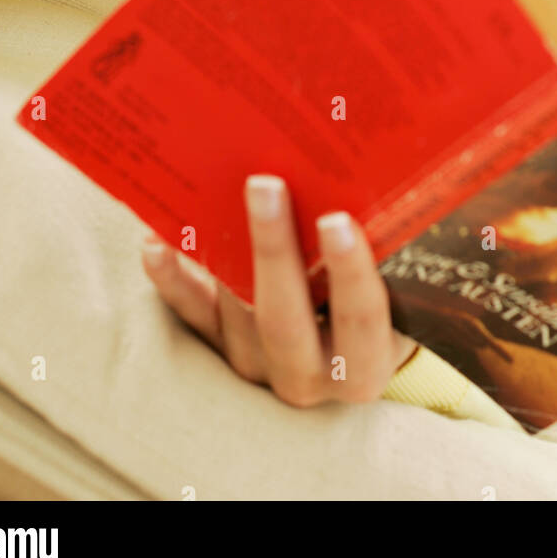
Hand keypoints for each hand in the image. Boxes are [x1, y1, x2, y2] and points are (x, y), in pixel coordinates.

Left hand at [141, 175, 418, 406]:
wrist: (344, 364)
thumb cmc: (384, 314)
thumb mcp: (401, 299)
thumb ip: (394, 258)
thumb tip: (391, 179)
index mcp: (362, 366)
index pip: (360, 319)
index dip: (349, 272)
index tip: (337, 220)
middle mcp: (307, 378)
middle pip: (283, 318)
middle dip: (272, 249)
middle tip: (264, 185)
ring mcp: (256, 369)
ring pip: (236, 312)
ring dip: (224, 251)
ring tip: (215, 188)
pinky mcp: (219, 353)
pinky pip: (192, 319)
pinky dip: (172, 282)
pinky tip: (155, 245)